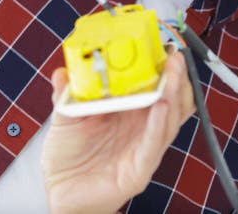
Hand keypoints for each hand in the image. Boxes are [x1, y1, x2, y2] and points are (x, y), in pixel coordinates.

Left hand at [42, 53, 195, 213]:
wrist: (60, 193)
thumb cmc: (69, 157)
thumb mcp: (65, 117)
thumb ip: (66, 94)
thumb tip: (62, 71)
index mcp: (130, 112)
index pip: (156, 85)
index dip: (164, 66)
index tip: (164, 44)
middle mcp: (142, 128)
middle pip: (172, 100)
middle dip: (177, 76)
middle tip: (174, 55)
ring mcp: (144, 149)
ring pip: (169, 120)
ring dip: (173, 94)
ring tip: (172, 73)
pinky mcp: (139, 170)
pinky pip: (153, 145)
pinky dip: (158, 125)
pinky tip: (160, 106)